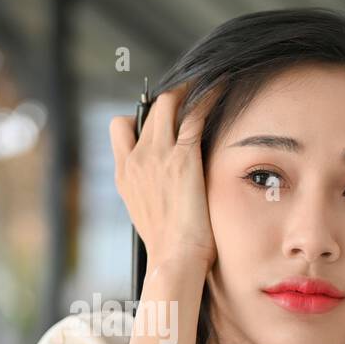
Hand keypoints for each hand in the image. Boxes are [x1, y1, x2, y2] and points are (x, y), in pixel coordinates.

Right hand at [109, 84, 217, 272]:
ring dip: (190, 90)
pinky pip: (195, 113)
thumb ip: (151, 192)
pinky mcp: (183, 157)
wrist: (173, 258)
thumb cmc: (168, 247)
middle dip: (170, 97)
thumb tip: (166, 186)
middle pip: (147, 110)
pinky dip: (210, 97)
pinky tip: (223, 90)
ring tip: (208, 85)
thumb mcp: (147, 215)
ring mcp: (157, 155)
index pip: (121, 128)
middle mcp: (135, 159)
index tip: (161, 118)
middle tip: (191, 93)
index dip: (140, 117)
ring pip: (169, 103)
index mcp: (124, 175)